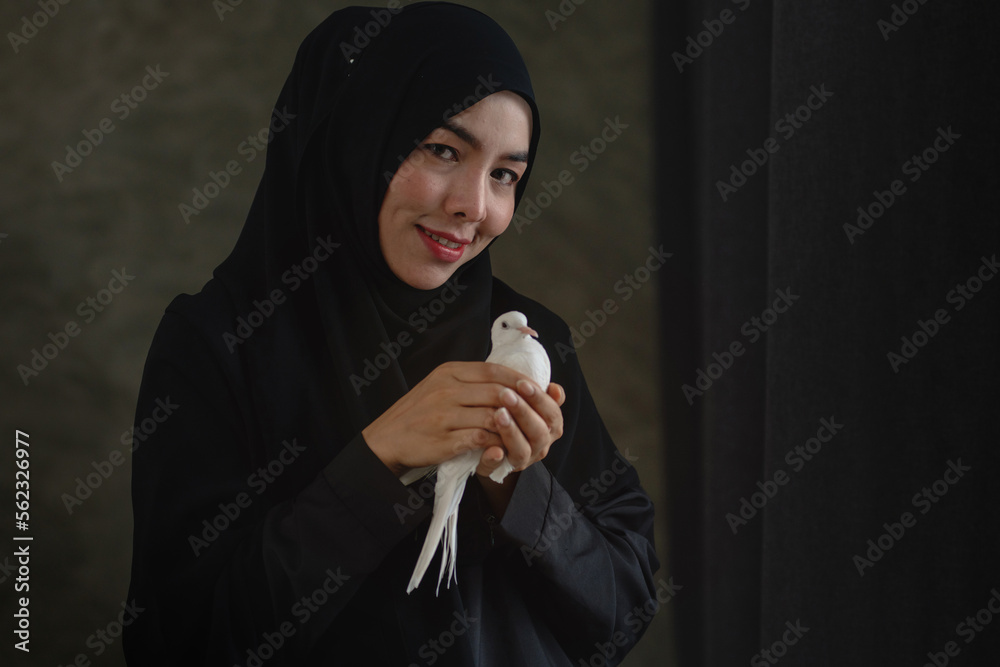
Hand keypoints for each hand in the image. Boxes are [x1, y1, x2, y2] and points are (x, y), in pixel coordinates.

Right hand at [363, 361, 563, 477]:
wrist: (386, 439)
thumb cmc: (417, 413)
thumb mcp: (439, 385)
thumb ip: (468, 381)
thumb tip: (505, 382)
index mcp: (448, 372)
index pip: (493, 370)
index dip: (519, 379)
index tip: (535, 388)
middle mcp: (447, 389)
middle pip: (497, 392)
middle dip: (522, 403)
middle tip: (538, 412)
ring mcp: (444, 415)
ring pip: (492, 416)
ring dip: (512, 425)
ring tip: (525, 431)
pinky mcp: (444, 439)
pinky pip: (480, 438)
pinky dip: (497, 442)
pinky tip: (505, 445)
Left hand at [474, 373, 564, 478]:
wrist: (493, 447)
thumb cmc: (516, 418)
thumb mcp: (531, 404)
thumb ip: (543, 396)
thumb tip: (555, 388)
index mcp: (551, 428)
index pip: (552, 413)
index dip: (540, 399)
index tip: (523, 383)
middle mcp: (540, 445)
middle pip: (539, 431)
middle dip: (523, 412)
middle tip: (506, 395)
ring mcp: (522, 460)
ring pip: (522, 450)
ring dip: (511, 432)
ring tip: (498, 414)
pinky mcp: (500, 469)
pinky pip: (497, 466)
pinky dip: (493, 458)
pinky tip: (490, 449)